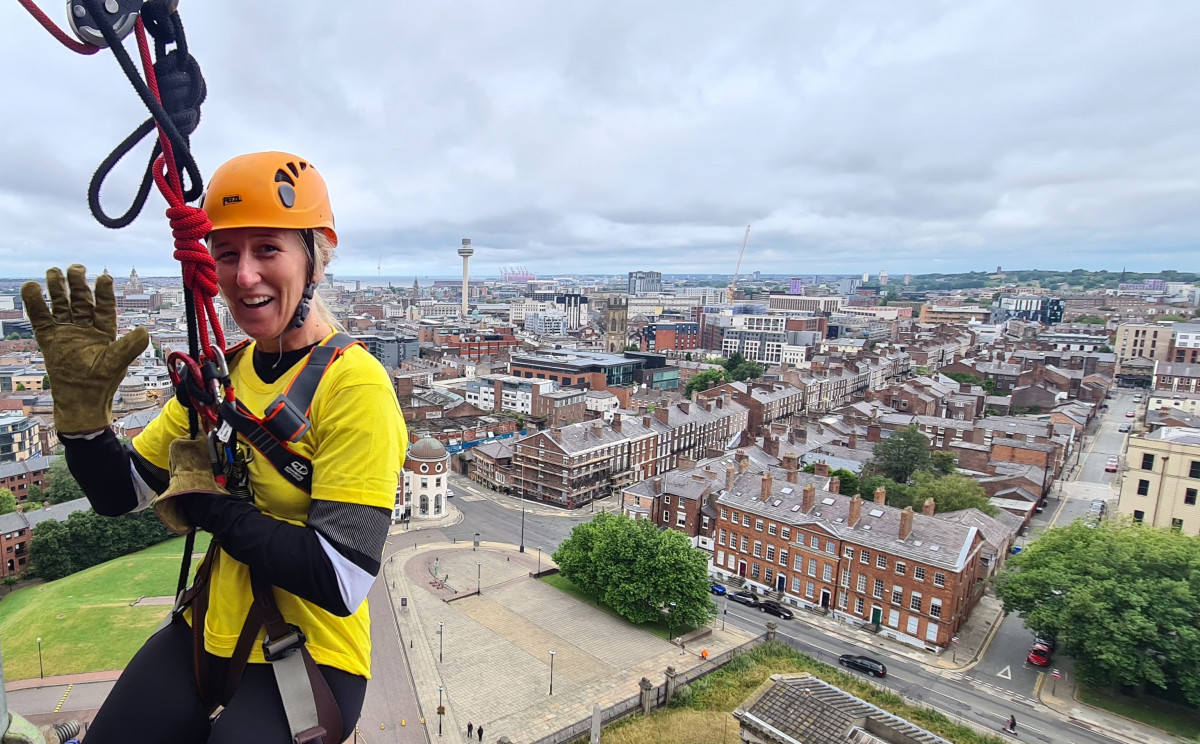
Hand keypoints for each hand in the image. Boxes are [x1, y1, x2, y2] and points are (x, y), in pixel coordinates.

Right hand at [21, 265, 147, 433]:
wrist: (80, 401)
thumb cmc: (101, 383)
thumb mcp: (117, 363)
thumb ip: (129, 347)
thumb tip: (143, 331)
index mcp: (104, 331)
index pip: (104, 306)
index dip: (104, 292)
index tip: (104, 278)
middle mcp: (85, 328)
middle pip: (81, 301)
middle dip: (78, 284)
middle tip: (76, 268)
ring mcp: (66, 333)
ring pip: (61, 305)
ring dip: (58, 289)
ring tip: (53, 272)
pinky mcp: (49, 340)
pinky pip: (40, 318)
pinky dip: (35, 304)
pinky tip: (31, 287)